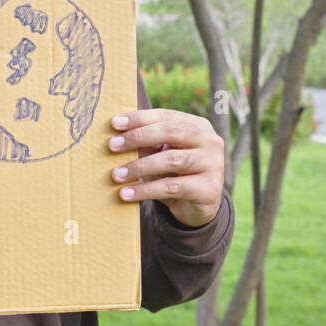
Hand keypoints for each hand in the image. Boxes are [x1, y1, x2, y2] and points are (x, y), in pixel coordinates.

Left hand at [108, 109, 224, 227]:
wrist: (198, 207)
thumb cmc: (175, 174)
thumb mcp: (161, 155)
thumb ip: (147, 144)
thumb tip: (115, 137)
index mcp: (198, 126)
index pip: (166, 117)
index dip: (139, 118)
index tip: (114, 123)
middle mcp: (210, 141)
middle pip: (171, 132)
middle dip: (138, 137)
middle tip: (112, 146)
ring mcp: (213, 165)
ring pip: (171, 160)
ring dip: (139, 166)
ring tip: (116, 174)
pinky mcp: (208, 189)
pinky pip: (172, 187)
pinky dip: (146, 190)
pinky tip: (127, 194)